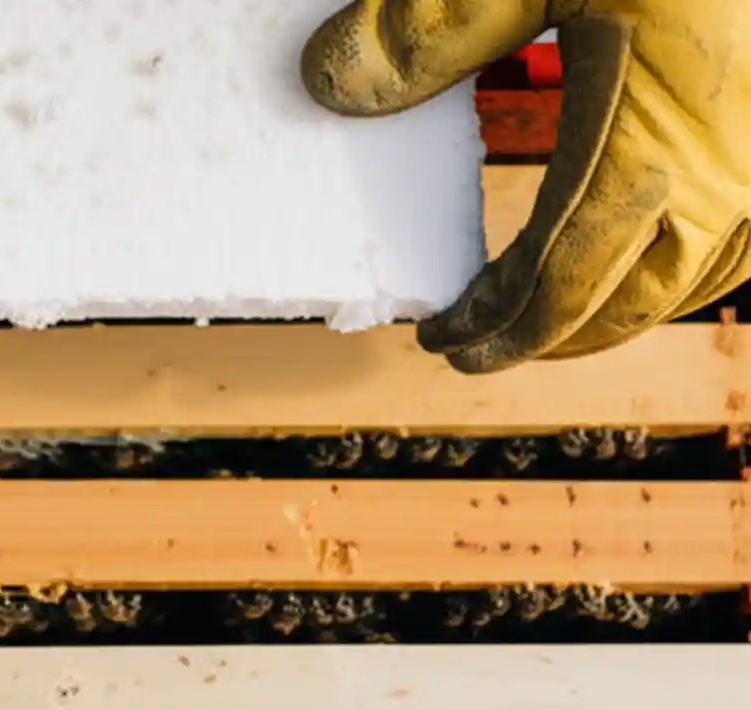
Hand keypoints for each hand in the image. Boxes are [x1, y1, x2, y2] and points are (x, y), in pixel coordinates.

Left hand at [301, 1, 750, 372]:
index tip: (437, 338)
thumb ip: (429, 25)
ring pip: (686, 288)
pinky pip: (738, 249)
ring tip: (543, 330)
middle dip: (539, 341)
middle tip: (473, 351)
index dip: (492, 324)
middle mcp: (723, 176)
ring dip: (606, 321)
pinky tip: (641, 271)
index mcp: (651, 147)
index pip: (555, 282)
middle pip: (618, 304)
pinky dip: (678, 280)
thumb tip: (325, 84)